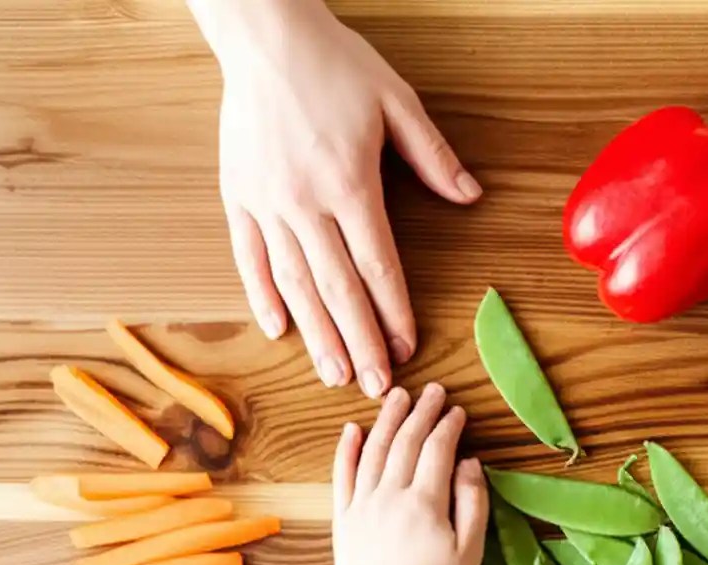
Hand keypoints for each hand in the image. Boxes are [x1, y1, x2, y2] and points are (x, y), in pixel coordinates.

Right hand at [189, 0, 481, 396]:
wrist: (264, 36)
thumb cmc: (335, 65)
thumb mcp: (397, 102)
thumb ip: (433, 156)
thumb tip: (471, 196)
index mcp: (350, 183)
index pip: (378, 266)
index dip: (395, 312)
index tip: (408, 348)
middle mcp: (305, 203)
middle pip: (337, 288)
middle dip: (360, 342)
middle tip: (375, 386)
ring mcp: (266, 203)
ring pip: (294, 283)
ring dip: (316, 334)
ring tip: (333, 374)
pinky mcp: (236, 197)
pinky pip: (249, 258)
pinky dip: (263, 296)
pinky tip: (278, 330)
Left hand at [331, 384, 487, 564]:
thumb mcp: (469, 553)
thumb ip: (472, 504)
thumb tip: (470, 463)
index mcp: (426, 501)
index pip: (438, 450)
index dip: (448, 426)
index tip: (457, 410)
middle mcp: (392, 494)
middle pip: (406, 441)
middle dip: (421, 412)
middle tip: (432, 390)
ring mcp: (364, 503)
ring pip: (375, 449)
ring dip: (387, 419)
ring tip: (397, 396)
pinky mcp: (344, 517)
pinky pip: (343, 474)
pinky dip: (347, 448)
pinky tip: (353, 428)